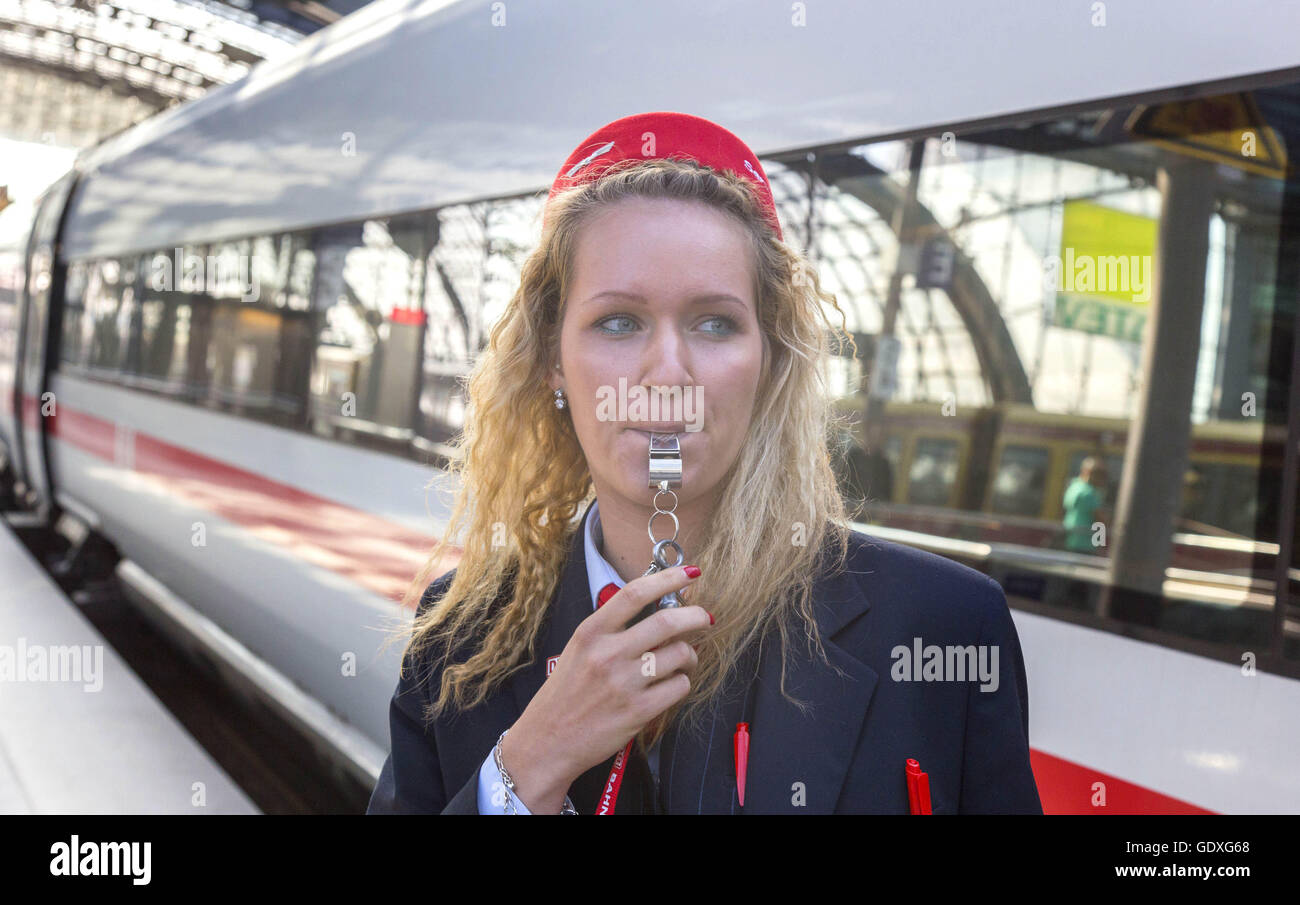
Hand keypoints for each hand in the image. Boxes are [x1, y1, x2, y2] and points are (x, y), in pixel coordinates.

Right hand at [499, 565, 710, 812]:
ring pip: (679, 655)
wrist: (547, 742)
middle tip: (704, 618)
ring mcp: (624, 683)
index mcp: (590, 632)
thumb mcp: (579, 650)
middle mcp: (607, 654)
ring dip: (690, 655)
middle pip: (667, 622)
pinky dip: (682, 683)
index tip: (690, 573)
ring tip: (684, 660)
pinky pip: (679, 687)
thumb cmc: (565, 694)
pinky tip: (671, 685)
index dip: (669, 578)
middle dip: (695, 616)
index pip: (635, 593)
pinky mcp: (637, 712)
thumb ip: (612, 630)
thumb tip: (658, 611)